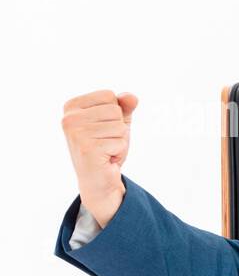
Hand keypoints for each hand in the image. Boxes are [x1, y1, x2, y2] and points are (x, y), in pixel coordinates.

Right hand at [62, 89, 137, 227]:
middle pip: (115, 110)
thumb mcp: (117, 122)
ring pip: (120, 126)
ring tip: (106, 150)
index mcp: (72, 107)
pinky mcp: (88, 148)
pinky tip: (107, 158)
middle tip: (106, 142)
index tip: (103, 129)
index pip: (109, 95)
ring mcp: (76, 134)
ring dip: (119, 141)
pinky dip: (119, 152)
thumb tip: (131, 97)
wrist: (100, 180)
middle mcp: (69, 119)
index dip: (115, 114)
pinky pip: (120, 142)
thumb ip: (124, 106)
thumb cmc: (107, 147)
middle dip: (119, 128)